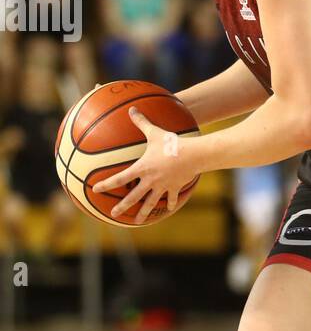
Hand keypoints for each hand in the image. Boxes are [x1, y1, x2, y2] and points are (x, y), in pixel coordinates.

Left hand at [96, 106, 199, 223]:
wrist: (193, 155)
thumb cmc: (172, 143)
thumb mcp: (155, 132)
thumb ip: (142, 122)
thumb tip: (131, 109)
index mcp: (141, 169)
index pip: (119, 179)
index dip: (106, 184)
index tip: (96, 189)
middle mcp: (150, 181)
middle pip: (133, 197)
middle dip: (122, 206)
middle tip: (113, 214)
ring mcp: (163, 186)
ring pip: (151, 203)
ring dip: (143, 213)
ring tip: (137, 221)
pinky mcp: (175, 188)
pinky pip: (171, 199)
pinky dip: (170, 204)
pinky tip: (169, 209)